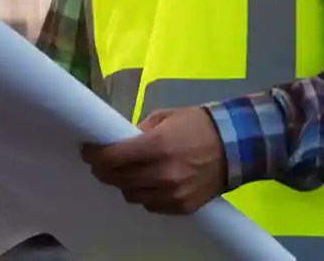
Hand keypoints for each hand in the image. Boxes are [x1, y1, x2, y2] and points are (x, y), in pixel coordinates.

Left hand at [81, 106, 226, 214]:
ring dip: (124, 184)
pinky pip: (151, 206)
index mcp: (157, 145)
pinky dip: (145, 195)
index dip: (95, 156)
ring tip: (127, 173)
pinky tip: (148, 183)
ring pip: (131, 195)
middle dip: (104, 170)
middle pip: (118, 179)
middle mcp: (162, 173)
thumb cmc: (198, 125)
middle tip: (100, 163)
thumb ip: (140, 130)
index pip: (114, 157)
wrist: (235, 146)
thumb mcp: (165, 117)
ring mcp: (172, 193)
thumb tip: (119, 141)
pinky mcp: (182, 207)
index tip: (88, 152)